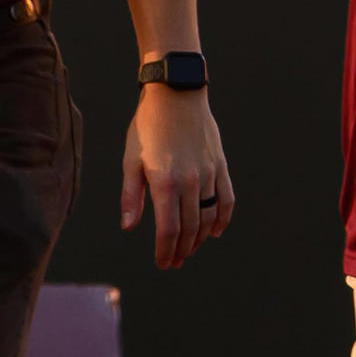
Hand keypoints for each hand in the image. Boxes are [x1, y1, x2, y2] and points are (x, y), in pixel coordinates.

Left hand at [123, 88, 235, 269]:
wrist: (176, 94)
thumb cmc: (148, 126)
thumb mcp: (131, 159)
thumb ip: (130, 196)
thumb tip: (129, 227)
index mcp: (164, 182)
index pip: (168, 230)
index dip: (166, 251)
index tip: (163, 263)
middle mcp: (190, 181)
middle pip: (189, 228)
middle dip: (181, 250)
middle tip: (174, 262)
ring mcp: (208, 174)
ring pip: (208, 218)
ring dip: (199, 239)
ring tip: (190, 249)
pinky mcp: (220, 166)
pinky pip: (226, 199)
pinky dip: (222, 219)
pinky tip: (215, 231)